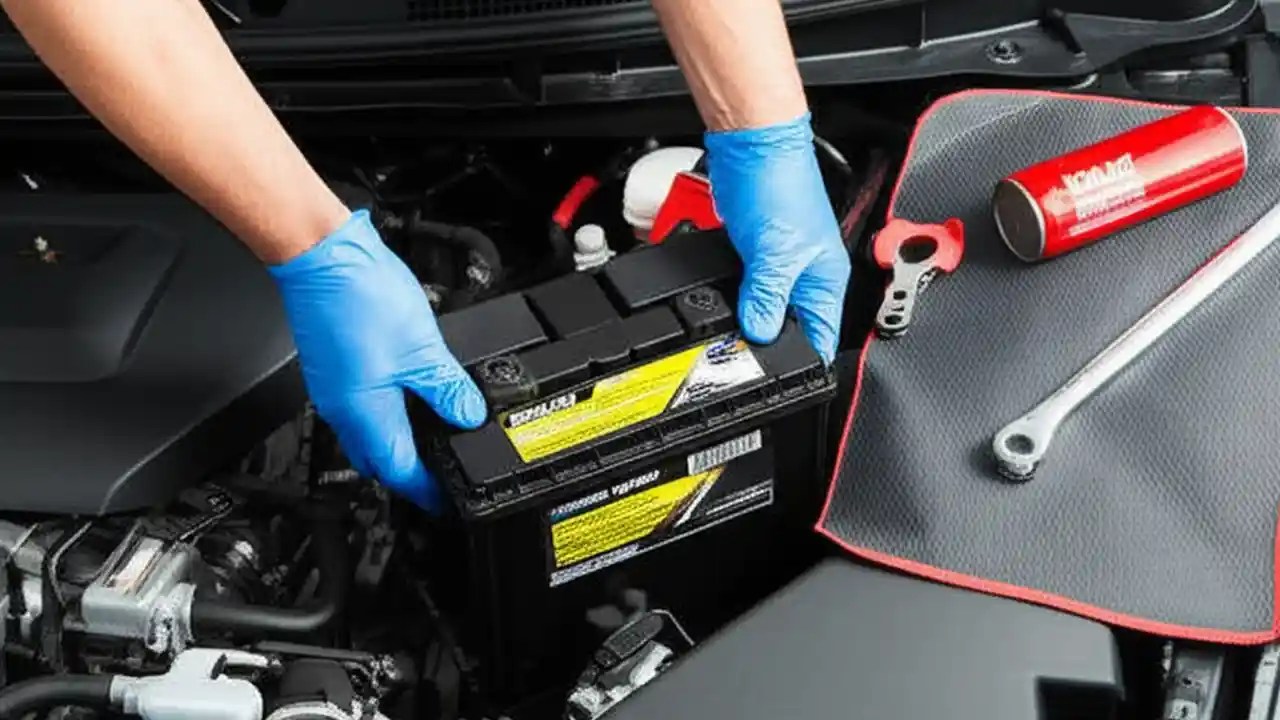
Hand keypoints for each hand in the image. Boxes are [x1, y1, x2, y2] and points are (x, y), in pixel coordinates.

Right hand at [268, 210, 486, 510]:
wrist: (321, 257)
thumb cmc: (361, 297)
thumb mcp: (424, 349)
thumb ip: (449, 389)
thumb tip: (469, 416)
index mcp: (366, 415)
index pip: (400, 472)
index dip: (427, 491)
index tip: (448, 501)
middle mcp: (344, 411)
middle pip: (379, 460)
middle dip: (410, 473)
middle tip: (442, 473)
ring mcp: (334, 391)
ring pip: (367, 435)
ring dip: (398, 443)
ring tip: (431, 439)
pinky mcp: (333, 370)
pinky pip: (360, 409)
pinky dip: (385, 416)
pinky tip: (406, 398)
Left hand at [704, 113, 850, 363]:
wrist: (750, 144)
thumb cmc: (777, 184)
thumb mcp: (773, 254)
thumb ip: (766, 298)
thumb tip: (758, 334)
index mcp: (825, 280)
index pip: (820, 337)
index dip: (801, 363)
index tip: (776, 382)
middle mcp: (806, 275)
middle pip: (790, 326)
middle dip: (767, 344)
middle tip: (738, 362)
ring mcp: (778, 262)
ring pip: (765, 307)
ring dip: (748, 318)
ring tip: (727, 336)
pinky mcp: (753, 251)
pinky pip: (745, 286)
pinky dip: (733, 297)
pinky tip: (719, 303)